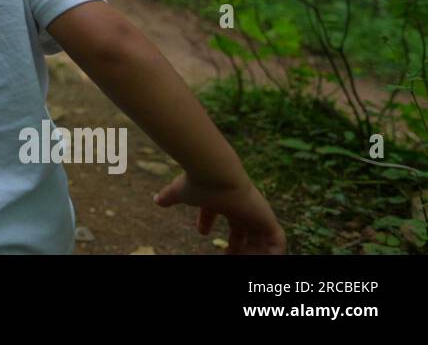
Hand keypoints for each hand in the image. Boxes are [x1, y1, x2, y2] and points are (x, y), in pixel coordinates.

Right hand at [155, 173, 285, 253]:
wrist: (216, 174)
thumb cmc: (198, 182)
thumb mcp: (179, 192)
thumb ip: (169, 196)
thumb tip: (156, 199)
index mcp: (222, 199)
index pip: (218, 211)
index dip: (207, 221)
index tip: (201, 232)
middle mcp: (240, 205)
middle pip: (242, 226)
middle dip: (236, 243)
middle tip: (228, 254)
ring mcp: (255, 213)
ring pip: (260, 236)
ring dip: (252, 251)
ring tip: (237, 257)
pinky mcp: (267, 220)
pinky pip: (277, 242)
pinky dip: (272, 253)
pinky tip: (255, 257)